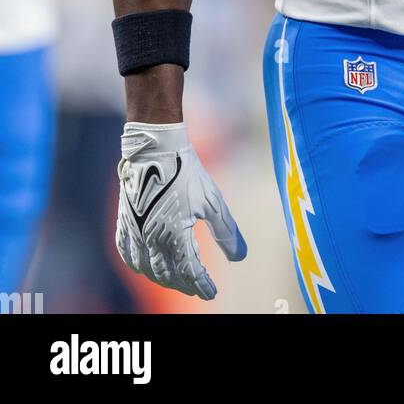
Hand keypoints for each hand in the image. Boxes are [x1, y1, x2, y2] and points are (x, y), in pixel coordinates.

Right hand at [116, 121, 246, 298]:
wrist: (154, 148)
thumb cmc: (186, 172)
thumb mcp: (212, 201)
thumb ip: (225, 232)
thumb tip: (239, 257)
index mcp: (174, 235)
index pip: (190, 272)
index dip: (201, 285)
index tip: (212, 293)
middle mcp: (151, 239)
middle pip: (167, 274)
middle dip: (183, 284)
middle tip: (195, 289)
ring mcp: (135, 232)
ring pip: (145, 268)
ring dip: (161, 278)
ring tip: (175, 280)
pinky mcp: (125, 221)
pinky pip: (126, 253)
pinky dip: (136, 265)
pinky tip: (143, 266)